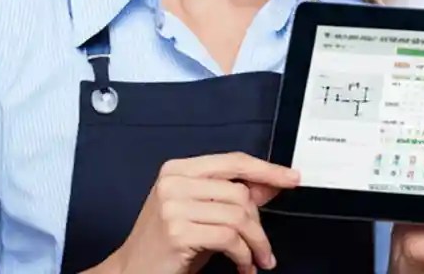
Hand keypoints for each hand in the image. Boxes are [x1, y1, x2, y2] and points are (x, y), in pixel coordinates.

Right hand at [100, 152, 299, 273]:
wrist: (131, 271)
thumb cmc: (167, 244)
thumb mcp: (202, 213)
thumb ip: (233, 196)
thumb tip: (272, 183)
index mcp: (178, 170)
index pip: (233, 161)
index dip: (266, 169)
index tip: (292, 178)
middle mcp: (173, 182)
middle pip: (239, 193)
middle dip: (258, 224)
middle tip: (263, 247)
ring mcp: (173, 206)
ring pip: (238, 216)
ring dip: (255, 243)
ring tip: (257, 260)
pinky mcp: (177, 231)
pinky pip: (229, 238)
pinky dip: (243, 255)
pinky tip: (242, 266)